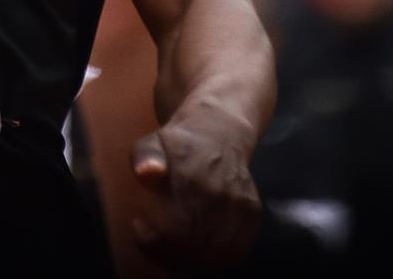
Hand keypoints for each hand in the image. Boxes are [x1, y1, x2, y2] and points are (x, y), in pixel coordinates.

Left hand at [130, 105, 261, 271]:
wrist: (220, 132)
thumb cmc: (178, 143)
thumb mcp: (152, 142)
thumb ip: (145, 157)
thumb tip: (147, 172)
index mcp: (193, 177)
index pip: (175, 229)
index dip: (152, 240)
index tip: (140, 226)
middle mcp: (220, 194)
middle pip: (194, 247)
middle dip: (168, 252)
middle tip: (154, 240)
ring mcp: (240, 206)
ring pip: (216, 255)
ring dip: (191, 260)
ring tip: (174, 246)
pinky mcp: (253, 214)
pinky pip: (236, 251)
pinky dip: (216, 258)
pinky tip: (198, 248)